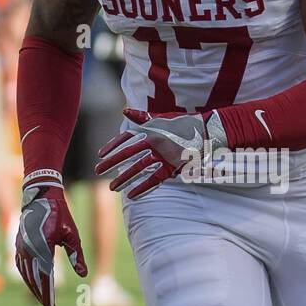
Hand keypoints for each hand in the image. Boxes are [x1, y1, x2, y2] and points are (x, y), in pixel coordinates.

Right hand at [15, 182, 86, 305]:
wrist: (41, 195)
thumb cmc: (60, 214)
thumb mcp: (72, 235)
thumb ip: (77, 255)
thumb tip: (83, 274)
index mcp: (42, 248)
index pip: (45, 277)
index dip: (48, 294)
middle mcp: (28, 249)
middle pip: (33, 279)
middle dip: (41, 294)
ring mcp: (21, 246)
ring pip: (25, 273)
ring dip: (33, 287)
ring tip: (43, 297)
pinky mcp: (18, 243)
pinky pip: (20, 265)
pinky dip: (26, 275)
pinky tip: (31, 282)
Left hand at [95, 108, 225, 198]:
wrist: (208, 131)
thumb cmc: (183, 124)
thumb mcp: (162, 118)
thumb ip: (142, 117)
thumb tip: (125, 110)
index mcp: (150, 128)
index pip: (126, 137)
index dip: (112, 146)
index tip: (100, 154)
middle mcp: (155, 140)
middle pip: (128, 152)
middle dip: (111, 162)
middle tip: (97, 170)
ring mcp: (164, 154)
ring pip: (139, 168)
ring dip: (124, 178)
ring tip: (112, 187)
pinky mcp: (173, 166)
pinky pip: (155, 179)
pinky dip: (143, 188)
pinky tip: (131, 195)